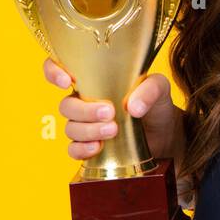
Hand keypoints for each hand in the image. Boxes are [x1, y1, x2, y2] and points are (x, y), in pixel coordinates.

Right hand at [43, 57, 185, 164]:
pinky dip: (82, 149)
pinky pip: (73, 150)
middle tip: (109, 112)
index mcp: (94, 80)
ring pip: (70, 128)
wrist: (166, 134)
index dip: (53, 72)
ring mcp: (86, 126)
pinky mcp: (90, 147)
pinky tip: (98, 147)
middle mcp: (85, 102)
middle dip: (85, 111)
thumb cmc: (156, 103)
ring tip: (113, 130)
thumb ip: (150, 89)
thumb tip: (132, 106)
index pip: (60, 69)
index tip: (67, 80)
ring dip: (88, 130)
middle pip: (66, 105)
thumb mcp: (159, 88)